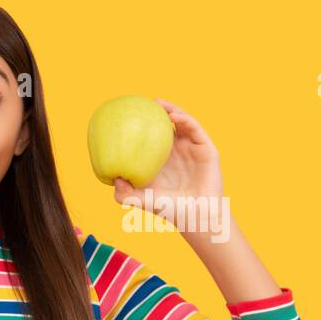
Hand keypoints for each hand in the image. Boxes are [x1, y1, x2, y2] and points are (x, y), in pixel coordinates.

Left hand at [112, 98, 224, 220]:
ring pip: (183, 122)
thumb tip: (113, 179)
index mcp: (163, 159)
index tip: (131, 112)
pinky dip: (185, 119)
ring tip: (159, 104)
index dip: (144, 122)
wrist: (196, 217)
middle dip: (158, 110)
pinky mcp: (207, 149)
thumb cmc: (169, 210)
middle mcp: (178, 151)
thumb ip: (124, 194)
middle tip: (145, 102)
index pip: (153, 134)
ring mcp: (194, 149)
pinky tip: (174, 116)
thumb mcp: (141, 200)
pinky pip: (196, 129)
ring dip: (172, 110)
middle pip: (169, 123)